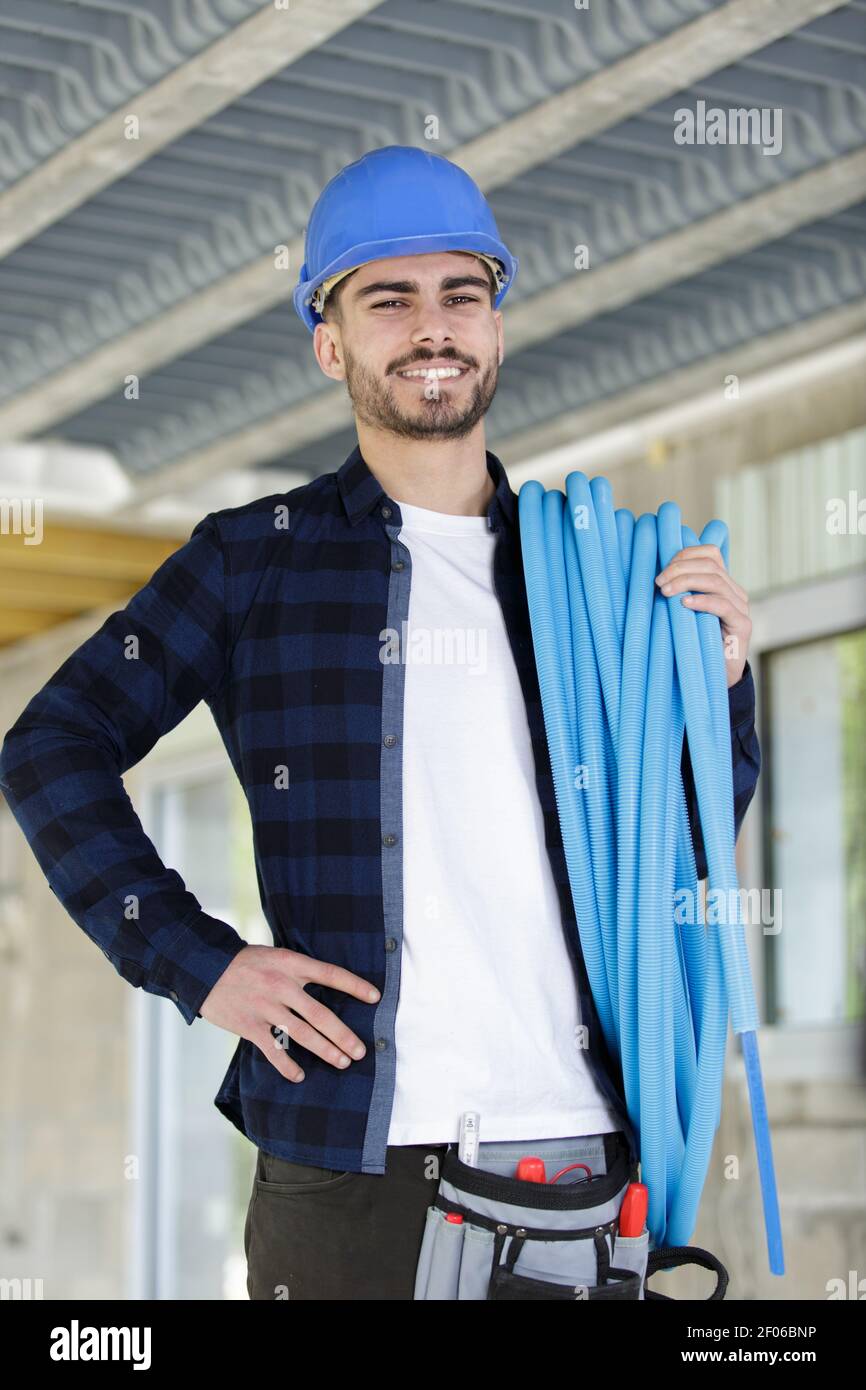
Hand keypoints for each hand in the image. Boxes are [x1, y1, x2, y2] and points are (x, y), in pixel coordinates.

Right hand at [199, 943, 379, 1082]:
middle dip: (343, 1035)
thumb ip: (298, 971)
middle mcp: (281, 985)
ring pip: (302, 1034)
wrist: (204, 967)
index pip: (330, 973)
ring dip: (325, 1051)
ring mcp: (265, 1007)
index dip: (355, 985)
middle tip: (360, 1051)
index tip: (376, 997)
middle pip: (320, 1014)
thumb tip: (326, 988)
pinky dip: (287, 1066)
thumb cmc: (245, 962)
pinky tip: (299, 1076)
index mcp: (291, 964)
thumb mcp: (275, 956)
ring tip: (343, 1062)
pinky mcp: (249, 1025)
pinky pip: (273, 1049)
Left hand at [655, 544, 750, 686]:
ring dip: (687, 582)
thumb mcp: (680, 614)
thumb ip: (675, 593)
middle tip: (659, 581)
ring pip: (716, 582)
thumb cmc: (690, 644)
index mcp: (721, 584)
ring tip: (666, 592)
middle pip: (711, 565)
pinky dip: (702, 601)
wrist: (710, 679)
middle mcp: (734, 593)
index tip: (662, 566)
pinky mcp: (742, 626)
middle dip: (680, 568)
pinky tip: (684, 604)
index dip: (686, 554)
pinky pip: (723, 606)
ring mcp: (740, 608)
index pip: (710, 553)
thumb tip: (651, 576)